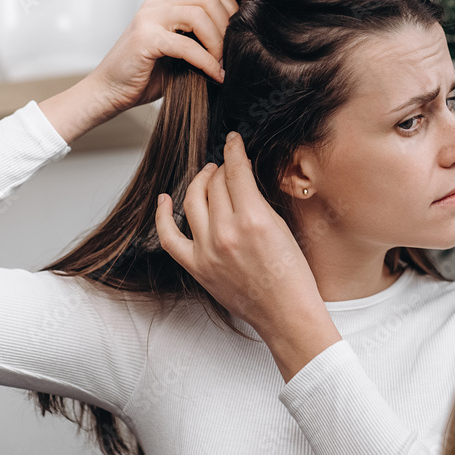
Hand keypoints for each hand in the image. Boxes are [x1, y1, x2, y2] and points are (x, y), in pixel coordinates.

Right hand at [85, 0, 237, 114]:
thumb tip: (238, 43)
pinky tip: (214, 75)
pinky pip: (186, 44)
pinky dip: (206, 61)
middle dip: (227, 25)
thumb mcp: (180, 54)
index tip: (239, 38)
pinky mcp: (145, 39)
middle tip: (233, 52)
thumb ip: (200, 41)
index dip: (230, 12)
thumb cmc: (144, 78)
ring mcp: (149, 19)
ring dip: (218, 42)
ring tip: (223, 65)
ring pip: (198, 15)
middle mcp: (157, 6)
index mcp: (166, 5)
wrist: (108, 93)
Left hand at [155, 131, 325, 338]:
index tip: (233, 141)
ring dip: (199, 182)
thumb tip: (240, 180)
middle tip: (226, 165)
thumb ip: (257, 202)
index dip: (233, 151)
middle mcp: (226, 232)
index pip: (236, 171)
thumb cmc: (292, 275)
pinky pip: (169, 236)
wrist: (286, 313)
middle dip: (221, 168)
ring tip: (206, 175)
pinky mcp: (197, 267)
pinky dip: (163, 215)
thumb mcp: (281, 226)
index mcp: (253, 219)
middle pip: (215, 184)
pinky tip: (165, 199)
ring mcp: (207, 250)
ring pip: (192, 200)